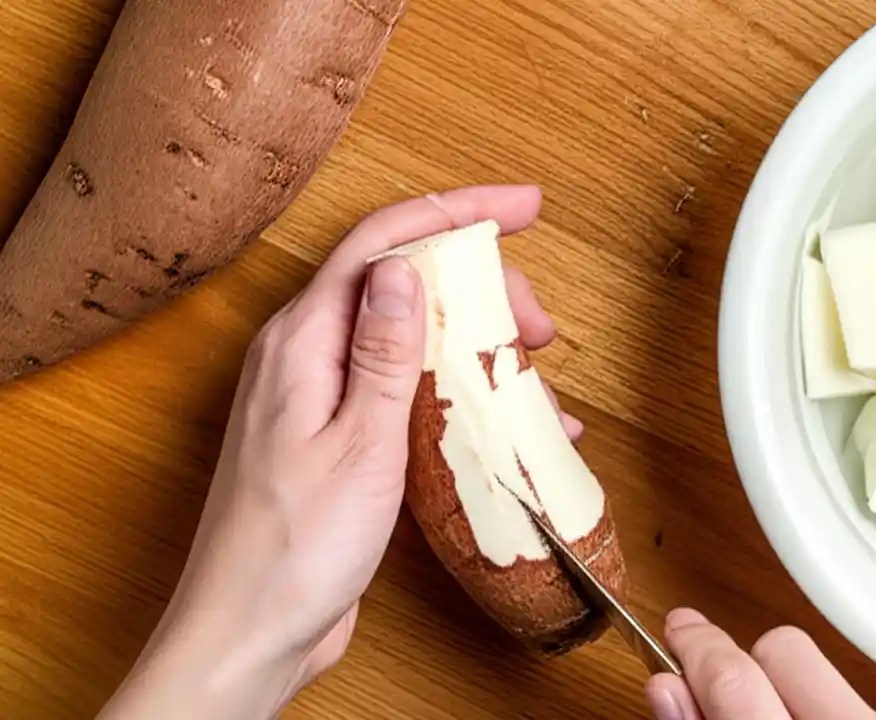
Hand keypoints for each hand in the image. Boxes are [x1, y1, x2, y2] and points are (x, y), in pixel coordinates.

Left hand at [100, 185, 577, 718]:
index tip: (522, 206)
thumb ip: (382, 353)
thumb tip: (405, 267)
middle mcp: (308, 356)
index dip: (456, 212)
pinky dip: (461, 393)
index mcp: (303, 342)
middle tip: (541, 324)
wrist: (253, 633)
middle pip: (404, 284)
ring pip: (413, 338)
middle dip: (482, 287)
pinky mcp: (342, 437)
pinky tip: (509, 424)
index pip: (383, 244)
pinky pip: (408, 390)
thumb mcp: (358, 446)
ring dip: (478, 344)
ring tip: (535, 376)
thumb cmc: (293, 551)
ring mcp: (324, 396)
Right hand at [645, 609, 875, 719]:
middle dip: (742, 661)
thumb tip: (669, 687)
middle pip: (787, 648)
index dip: (697, 649)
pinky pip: (851, 698)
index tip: (678, 632)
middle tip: (705, 674)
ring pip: (822, 672)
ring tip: (765, 716)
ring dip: (784, 691)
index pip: (735, 679)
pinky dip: (819, 709)